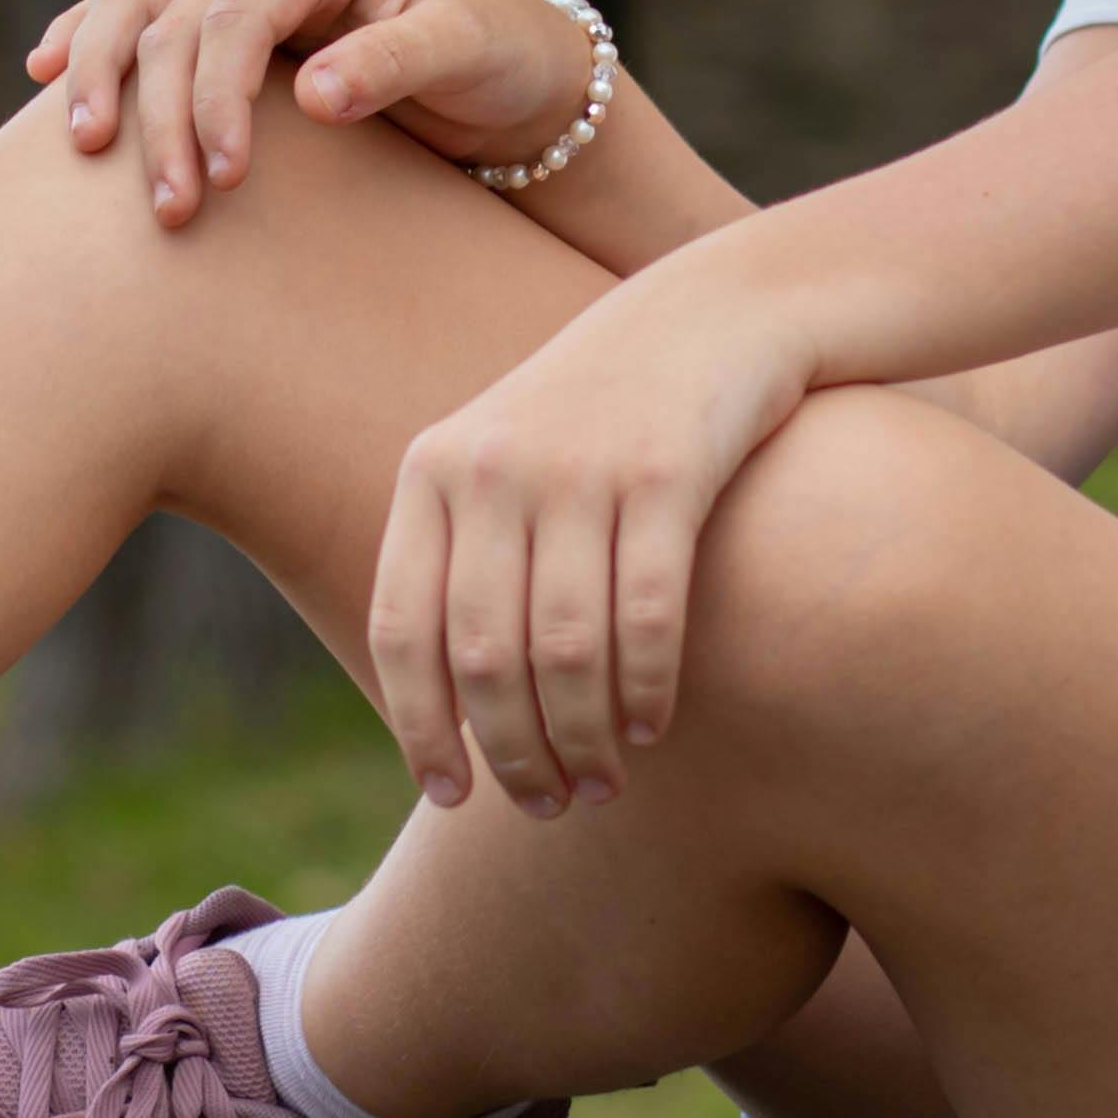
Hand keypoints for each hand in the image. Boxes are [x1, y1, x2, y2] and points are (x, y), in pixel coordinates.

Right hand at [23, 0, 591, 228]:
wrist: (504, 73)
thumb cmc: (496, 59)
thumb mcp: (467, 53)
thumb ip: (395, 64)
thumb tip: (313, 95)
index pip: (234, 17)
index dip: (214, 99)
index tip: (224, 181)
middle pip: (175, 24)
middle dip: (160, 119)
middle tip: (172, 213)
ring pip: (133, 10)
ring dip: (100, 80)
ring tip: (82, 152)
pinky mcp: (218, 13)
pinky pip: (132, 14)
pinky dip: (85, 39)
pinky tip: (40, 70)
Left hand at [367, 272, 809, 813]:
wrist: (715, 312)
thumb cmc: (602, 417)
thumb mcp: (504, 461)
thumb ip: (463, 560)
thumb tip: (440, 712)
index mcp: (433, 471)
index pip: (401, 627)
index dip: (420, 726)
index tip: (450, 796)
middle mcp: (492, 468)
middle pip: (485, 655)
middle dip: (514, 751)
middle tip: (548, 805)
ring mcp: (579, 467)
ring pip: (566, 649)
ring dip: (582, 739)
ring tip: (602, 786)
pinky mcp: (666, 471)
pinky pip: (647, 614)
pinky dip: (645, 688)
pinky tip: (649, 728)